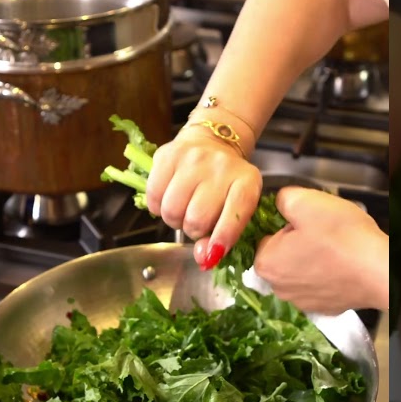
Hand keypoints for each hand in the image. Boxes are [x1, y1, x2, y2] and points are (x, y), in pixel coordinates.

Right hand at [146, 122, 261, 268]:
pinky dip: (157, 206)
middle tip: (195, 222)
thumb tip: (204, 259)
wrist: (212, 143)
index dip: (221, 239)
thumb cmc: (225, 184)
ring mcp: (193, 159)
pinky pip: (154, 196)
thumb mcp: (235, 207)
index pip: (233, 217)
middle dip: (193, 229)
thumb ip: (222, 236)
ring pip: (172, 210)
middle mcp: (221, 167)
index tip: (212, 254)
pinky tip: (167, 199)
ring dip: (174, 219)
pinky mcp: (168, 156)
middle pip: (196, 219)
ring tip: (182, 210)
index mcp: (246, 182)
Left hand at [254, 187, 387, 313]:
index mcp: (266, 264)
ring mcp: (302, 303)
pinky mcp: (324, 308)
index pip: (266, 236)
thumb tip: (280, 203)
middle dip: (297, 243)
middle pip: (282, 255)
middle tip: (322, 232)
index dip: (287, 224)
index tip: (306, 222)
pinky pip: (319, 285)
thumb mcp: (304, 201)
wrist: (379, 269)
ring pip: (300, 271)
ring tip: (334, 248)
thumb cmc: (341, 236)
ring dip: (312, 259)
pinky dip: (327, 276)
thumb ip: (281, 199)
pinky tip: (342, 264)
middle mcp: (279, 289)